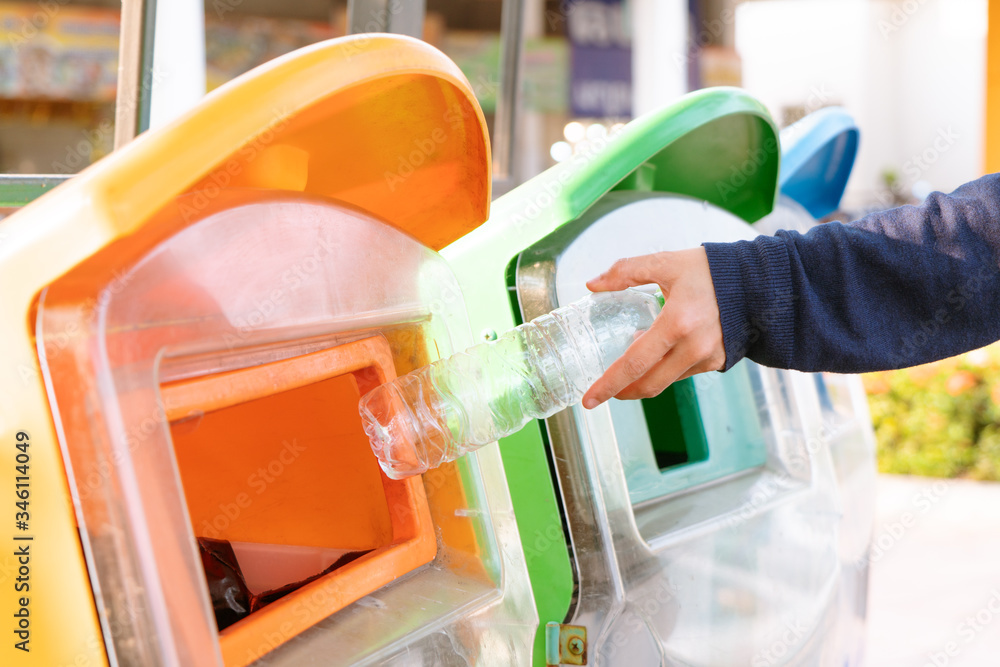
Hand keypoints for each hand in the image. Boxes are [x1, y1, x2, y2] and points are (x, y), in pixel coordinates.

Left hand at [581, 248, 725, 408]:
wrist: (758, 281)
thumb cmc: (711, 270)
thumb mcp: (666, 262)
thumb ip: (626, 271)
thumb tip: (593, 284)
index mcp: (678, 322)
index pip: (634, 363)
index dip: (609, 384)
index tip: (590, 399)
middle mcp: (694, 346)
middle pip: (649, 384)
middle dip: (621, 392)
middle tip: (600, 393)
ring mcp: (708, 357)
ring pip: (665, 382)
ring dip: (641, 382)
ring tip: (624, 371)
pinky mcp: (717, 361)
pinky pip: (682, 374)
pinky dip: (662, 371)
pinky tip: (653, 358)